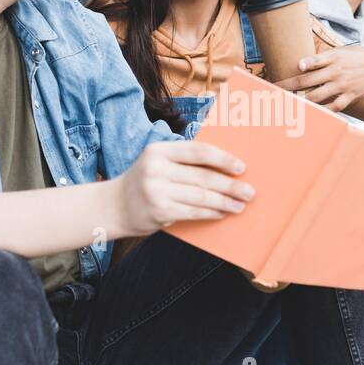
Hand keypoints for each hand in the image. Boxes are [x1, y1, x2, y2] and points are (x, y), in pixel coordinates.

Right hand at [112, 141, 254, 233]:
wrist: (113, 207)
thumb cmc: (144, 182)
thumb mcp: (157, 163)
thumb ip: (184, 162)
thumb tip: (226, 168)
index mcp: (158, 151)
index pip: (198, 151)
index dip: (223, 159)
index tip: (241, 167)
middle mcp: (156, 169)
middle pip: (203, 176)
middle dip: (230, 185)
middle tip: (249, 192)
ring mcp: (156, 191)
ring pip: (201, 196)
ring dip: (225, 202)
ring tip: (241, 205)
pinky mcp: (159, 211)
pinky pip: (193, 212)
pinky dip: (211, 213)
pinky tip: (222, 213)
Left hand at [278, 47, 363, 110]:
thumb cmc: (360, 58)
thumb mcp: (343, 51)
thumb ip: (325, 57)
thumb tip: (303, 64)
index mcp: (334, 58)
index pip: (313, 61)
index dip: (302, 64)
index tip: (293, 68)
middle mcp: (336, 72)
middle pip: (307, 81)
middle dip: (288, 86)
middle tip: (274, 90)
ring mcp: (342, 86)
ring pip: (316, 96)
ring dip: (300, 101)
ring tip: (285, 104)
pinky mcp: (349, 97)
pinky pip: (332, 107)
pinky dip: (321, 111)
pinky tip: (310, 113)